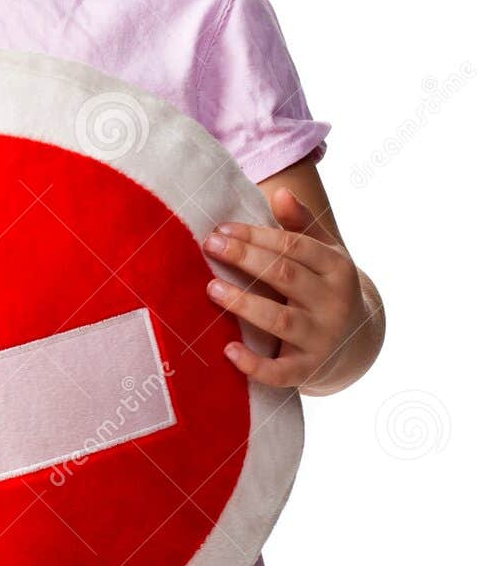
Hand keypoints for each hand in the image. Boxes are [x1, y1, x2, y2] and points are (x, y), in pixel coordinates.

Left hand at [202, 186, 369, 391]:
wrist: (355, 343)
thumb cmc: (324, 288)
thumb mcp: (324, 254)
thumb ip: (301, 225)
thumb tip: (281, 192)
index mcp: (337, 268)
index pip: (293, 247)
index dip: (256, 237)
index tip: (222, 230)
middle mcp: (334, 303)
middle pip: (285, 276)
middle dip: (246, 259)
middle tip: (210, 246)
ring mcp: (322, 339)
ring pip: (280, 321)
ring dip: (244, 304)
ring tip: (211, 288)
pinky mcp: (308, 370)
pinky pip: (280, 372)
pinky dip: (255, 364)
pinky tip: (228, 350)